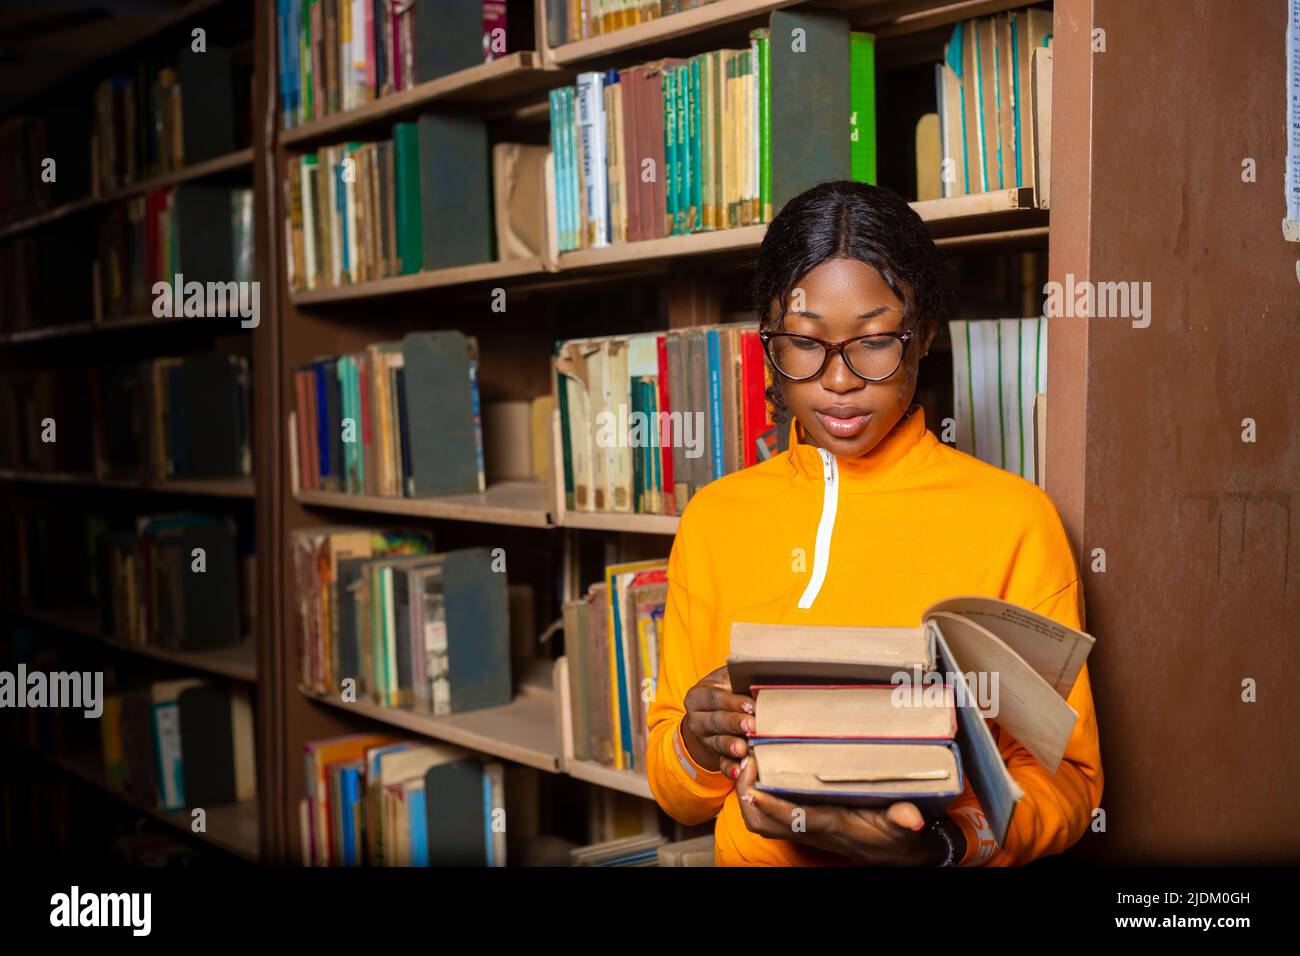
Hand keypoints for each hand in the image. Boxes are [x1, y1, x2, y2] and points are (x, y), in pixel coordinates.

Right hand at [679, 666, 754, 779]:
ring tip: (743, 748)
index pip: (714, 697)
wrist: (710, 714)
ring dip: (731, 746)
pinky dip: (730, 768)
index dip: (732, 701)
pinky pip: (721, 763)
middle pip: (716, 720)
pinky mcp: (715, 756)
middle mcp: (697, 719)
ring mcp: (705, 739)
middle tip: (752, 725)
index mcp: (698, 696)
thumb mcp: (726, 679)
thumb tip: (762, 674)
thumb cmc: (727, 690)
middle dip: (735, 723)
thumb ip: (738, 677)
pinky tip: (737, 772)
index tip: (751, 705)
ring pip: (718, 742)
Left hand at [733, 757, 956, 865]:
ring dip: (747, 795)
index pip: (796, 819)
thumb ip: (904, 818)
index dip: (772, 806)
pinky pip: (769, 816)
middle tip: (745, 763)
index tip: (755, 786)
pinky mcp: (803, 824)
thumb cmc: (895, 836)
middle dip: (746, 796)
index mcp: (834, 825)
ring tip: (747, 763)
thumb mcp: (903, 827)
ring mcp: (805, 829)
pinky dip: (756, 796)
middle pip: (765, 823)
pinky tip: (758, 771)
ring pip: (762, 821)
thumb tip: (912, 818)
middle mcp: (813, 829)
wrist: (895, 853)